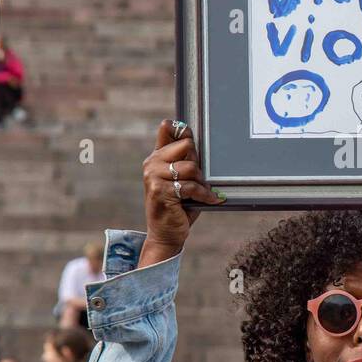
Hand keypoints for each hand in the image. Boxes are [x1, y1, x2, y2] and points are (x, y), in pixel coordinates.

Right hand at [140, 120, 224, 265]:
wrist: (166, 233)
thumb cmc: (178, 205)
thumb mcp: (181, 178)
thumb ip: (185, 159)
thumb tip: (193, 137)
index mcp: (156, 157)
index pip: (168, 128)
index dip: (184, 131)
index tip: (193, 142)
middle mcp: (151, 163)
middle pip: (187, 146)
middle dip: (198, 163)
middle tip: (198, 180)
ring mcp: (153, 177)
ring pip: (191, 167)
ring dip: (201, 183)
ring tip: (202, 192)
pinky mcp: (160, 191)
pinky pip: (190, 186)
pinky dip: (204, 195)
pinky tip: (210, 200)